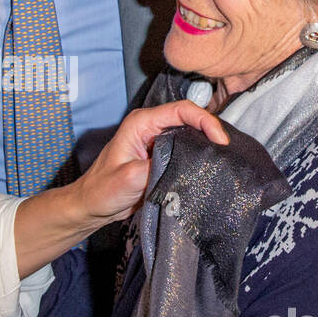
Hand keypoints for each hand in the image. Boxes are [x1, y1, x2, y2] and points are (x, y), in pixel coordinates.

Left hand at [75, 100, 227, 225]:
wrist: (92, 205)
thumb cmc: (101, 190)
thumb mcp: (127, 179)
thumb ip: (153, 167)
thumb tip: (180, 162)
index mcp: (141, 123)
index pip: (181, 110)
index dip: (205, 121)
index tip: (220, 141)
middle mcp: (150, 127)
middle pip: (189, 119)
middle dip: (210, 131)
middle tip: (225, 151)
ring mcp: (157, 141)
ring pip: (189, 134)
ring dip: (205, 144)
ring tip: (221, 159)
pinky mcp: (162, 156)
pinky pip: (185, 150)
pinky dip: (198, 156)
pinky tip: (207, 166)